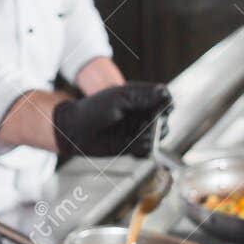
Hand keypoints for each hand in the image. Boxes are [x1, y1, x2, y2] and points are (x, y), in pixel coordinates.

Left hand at [52, 83, 171, 158]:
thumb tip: (165, 93)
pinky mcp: (132, 146)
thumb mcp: (119, 97)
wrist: (76, 130)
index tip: (167, 107)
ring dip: (154, 135)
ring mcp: (137, 130)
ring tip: (140, 134)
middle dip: (161, 121)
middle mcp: (141, 113)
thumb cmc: (94, 108)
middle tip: (152, 122)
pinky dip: (144, 148)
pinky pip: (147, 150)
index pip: (163, 97)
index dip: (167, 102)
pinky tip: (132, 143)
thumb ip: (143, 96)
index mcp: (139, 97)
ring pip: (159, 135)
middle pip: (164, 117)